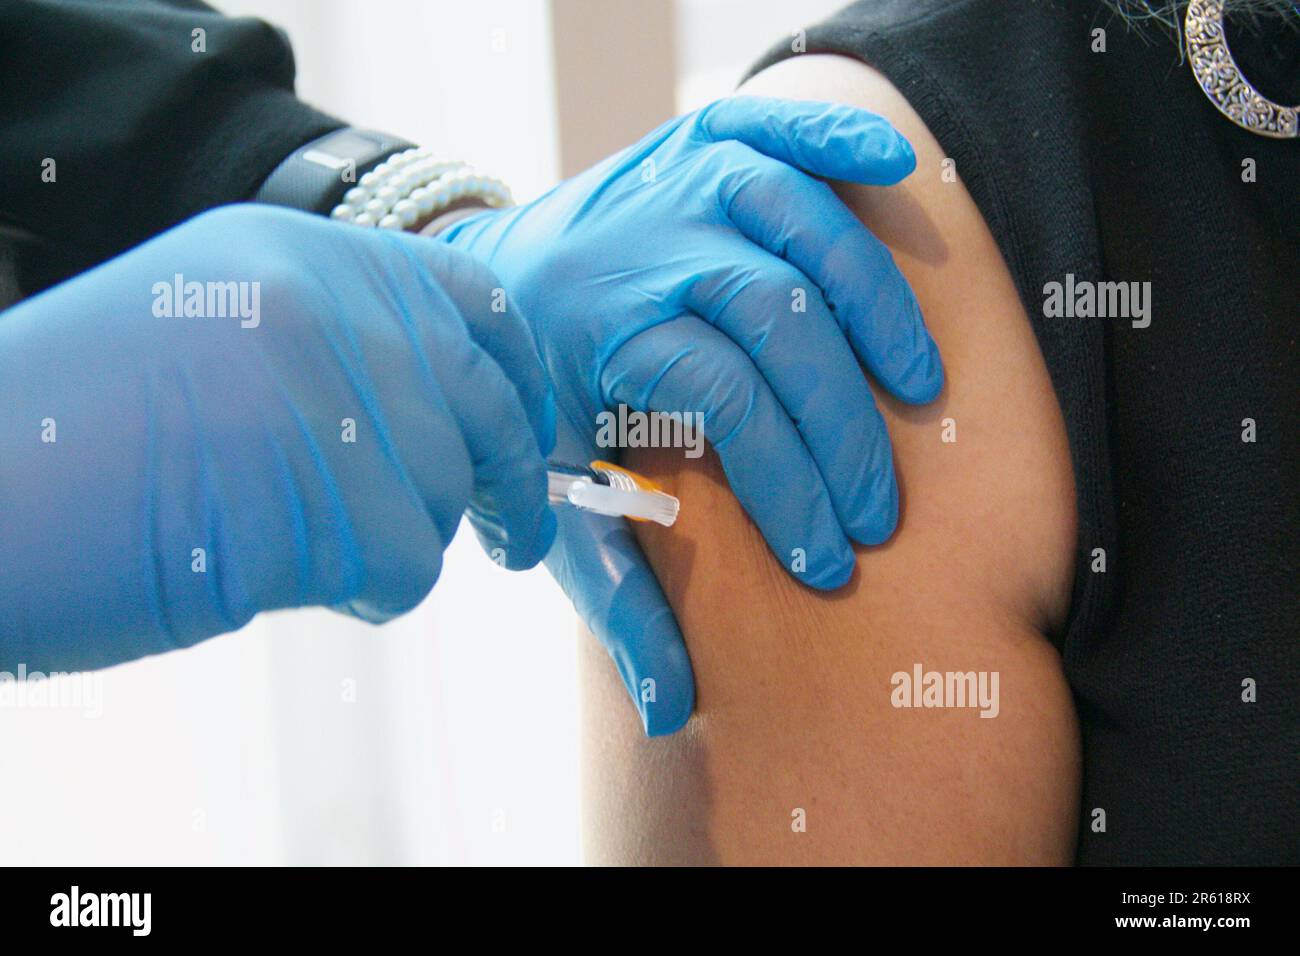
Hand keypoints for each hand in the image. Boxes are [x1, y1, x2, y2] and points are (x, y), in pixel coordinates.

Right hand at [0, 203, 555, 668]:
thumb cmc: (78, 431)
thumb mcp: (215, 329)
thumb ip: (339, 347)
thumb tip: (455, 413)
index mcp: (299, 252)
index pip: (474, 301)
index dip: (518, 377)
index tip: (526, 434)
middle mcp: (327, 306)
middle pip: (484, 403)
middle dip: (508, 484)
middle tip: (512, 539)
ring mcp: (327, 394)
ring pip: (443, 498)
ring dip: (392, 542)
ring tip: (293, 540)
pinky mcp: (322, 499)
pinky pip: (404, 565)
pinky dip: (359, 589)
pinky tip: (279, 571)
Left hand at [444, 96, 942, 734]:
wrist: (465, 283)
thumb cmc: (516, 399)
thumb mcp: (550, 497)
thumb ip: (613, 597)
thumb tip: (673, 711)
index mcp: (602, 326)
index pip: (728, 398)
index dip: (791, 483)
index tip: (829, 560)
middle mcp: (645, 243)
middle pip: (781, 318)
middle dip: (844, 424)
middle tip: (882, 512)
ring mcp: (671, 182)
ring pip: (803, 222)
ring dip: (874, 302)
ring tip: (920, 388)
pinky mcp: (686, 143)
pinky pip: (770, 121)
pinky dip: (834, 134)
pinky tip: (896, 167)